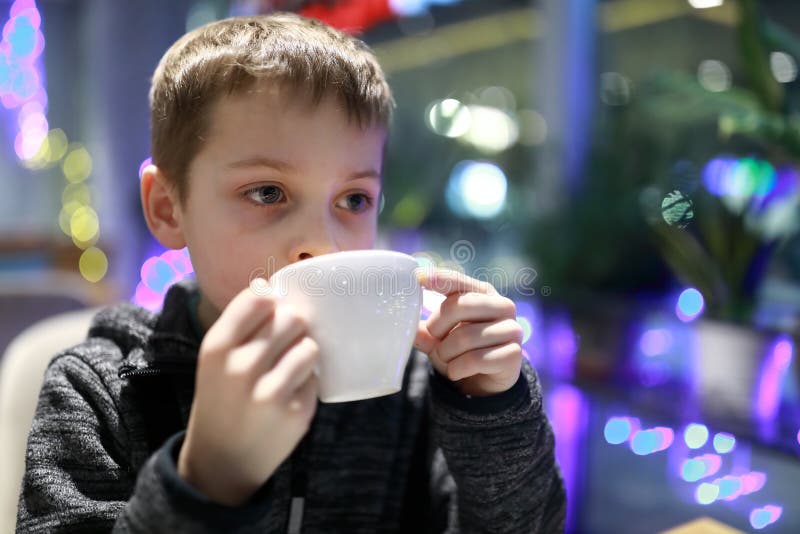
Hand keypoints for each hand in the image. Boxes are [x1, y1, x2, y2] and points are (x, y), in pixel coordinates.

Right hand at [177, 282, 318, 505]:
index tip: (271, 314)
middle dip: (293, 329)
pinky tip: (289, 396)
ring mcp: (270, 393)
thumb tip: (269, 285)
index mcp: (216, 348)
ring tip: (287, 370)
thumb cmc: (222, 397)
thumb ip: (241, 324)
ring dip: (304, 354)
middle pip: (291, 319)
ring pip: (310, 346)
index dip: (272, 302)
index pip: (258, 299)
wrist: (222, 460)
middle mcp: (241, 368)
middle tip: (282, 347)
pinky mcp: (296, 414)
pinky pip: (316, 378)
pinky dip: (308, 383)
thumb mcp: (216, 359)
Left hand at [413, 268, 522, 396]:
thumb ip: (425, 330)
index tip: (417, 277)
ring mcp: (512, 329)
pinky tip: (456, 371)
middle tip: (433, 340)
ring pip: (465, 336)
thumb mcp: (440, 338)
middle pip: (460, 305)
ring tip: (446, 359)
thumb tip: (405, 325)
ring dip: (446, 353)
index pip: (459, 280)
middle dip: (438, 326)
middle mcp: (502, 306)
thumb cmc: (461, 350)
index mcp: (484, 293)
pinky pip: (475, 359)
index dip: (438, 278)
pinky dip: (457, 368)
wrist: (484, 381)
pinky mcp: (514, 354)